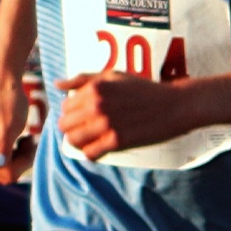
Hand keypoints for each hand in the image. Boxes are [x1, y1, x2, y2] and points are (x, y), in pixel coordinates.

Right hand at [0, 73, 32, 184]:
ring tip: (27, 139)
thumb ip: (2, 148)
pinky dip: (16, 156)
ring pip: (5, 173)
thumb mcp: (10, 126)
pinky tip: (21, 140)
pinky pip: (3, 166)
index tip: (29, 141)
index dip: (21, 163)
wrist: (3, 85)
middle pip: (3, 176)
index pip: (3, 173)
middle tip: (30, 140)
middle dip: (21, 162)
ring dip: (20, 159)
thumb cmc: (7, 102)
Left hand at [55, 72, 193, 158]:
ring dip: (79, 142)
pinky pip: (90, 153)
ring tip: (91, 139)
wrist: (174, 105)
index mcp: (94, 88)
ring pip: (73, 140)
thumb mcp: (112, 76)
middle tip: (86, 129)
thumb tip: (57, 84)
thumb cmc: (142, 89)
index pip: (65, 107)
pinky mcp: (117, 141)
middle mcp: (96, 105)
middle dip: (72, 128)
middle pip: (64, 125)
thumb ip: (82, 79)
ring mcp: (106, 124)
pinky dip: (92, 153)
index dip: (72, 113)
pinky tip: (101, 148)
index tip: (85, 116)